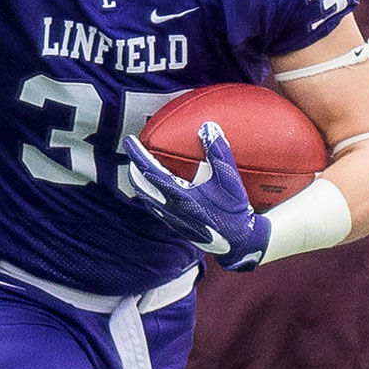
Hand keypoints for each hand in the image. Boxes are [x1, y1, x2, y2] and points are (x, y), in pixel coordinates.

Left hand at [122, 122, 271, 271]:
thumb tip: (208, 127)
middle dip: (133, 168)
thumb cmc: (235, 210)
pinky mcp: (176, 226)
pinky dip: (151, 193)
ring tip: (140, 169)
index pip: (150, 171)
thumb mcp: (230, 179)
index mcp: (180, 196)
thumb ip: (219, 151)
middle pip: (140, 186)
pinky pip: (156, 206)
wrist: (238, 242)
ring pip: (146, 198)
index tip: (130, 140)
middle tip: (132, 154)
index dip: (137, 154)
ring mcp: (172, 219)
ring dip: (140, 182)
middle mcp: (171, 209)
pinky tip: (158, 188)